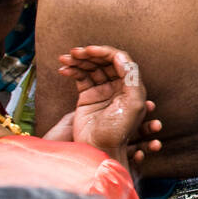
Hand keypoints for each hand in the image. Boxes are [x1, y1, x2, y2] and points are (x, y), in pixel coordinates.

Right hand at [55, 45, 161, 165]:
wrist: (99, 149)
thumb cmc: (119, 131)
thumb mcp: (133, 105)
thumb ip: (131, 78)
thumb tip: (120, 56)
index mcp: (131, 87)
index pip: (120, 61)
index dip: (105, 52)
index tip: (90, 50)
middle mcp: (118, 87)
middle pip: (104, 62)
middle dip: (90, 54)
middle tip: (75, 52)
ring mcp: (103, 91)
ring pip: (91, 67)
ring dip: (78, 60)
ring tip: (65, 58)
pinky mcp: (88, 97)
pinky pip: (80, 77)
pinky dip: (72, 70)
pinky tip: (64, 69)